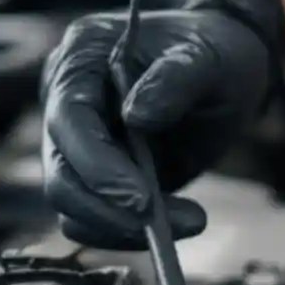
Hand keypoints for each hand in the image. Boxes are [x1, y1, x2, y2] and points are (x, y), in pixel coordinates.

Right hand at [41, 0, 284, 249]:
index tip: (140, 199)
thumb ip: (175, 78)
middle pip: (61, 173)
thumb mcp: (208, 57)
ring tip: (191, 220)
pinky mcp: (97, 179)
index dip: (97, 164)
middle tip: (163, 227)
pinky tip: (180, 221)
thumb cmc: (214, 51)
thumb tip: (137, 116)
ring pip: (73, 207)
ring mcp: (77, 145)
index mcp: (81, 59)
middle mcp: (66, 103)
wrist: (224, 73)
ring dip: (123, 228)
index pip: (70, 118)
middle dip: (107, 209)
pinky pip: (97, 220)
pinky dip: (132, 232)